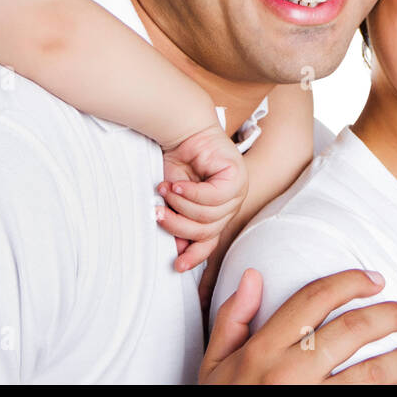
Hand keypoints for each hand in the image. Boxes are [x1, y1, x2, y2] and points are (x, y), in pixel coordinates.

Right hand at [159, 125, 248, 272]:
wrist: (184, 131)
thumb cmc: (178, 163)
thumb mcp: (174, 200)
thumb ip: (179, 220)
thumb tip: (177, 249)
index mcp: (219, 212)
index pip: (211, 241)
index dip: (195, 255)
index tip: (177, 265)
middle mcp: (231, 204)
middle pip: (207, 230)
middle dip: (178, 223)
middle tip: (157, 212)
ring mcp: (238, 190)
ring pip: (209, 216)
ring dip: (181, 205)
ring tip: (166, 191)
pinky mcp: (237, 176)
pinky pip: (213, 197)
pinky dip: (191, 194)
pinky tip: (177, 186)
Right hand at [200, 268, 396, 383]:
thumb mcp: (214, 365)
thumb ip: (233, 320)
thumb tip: (254, 275)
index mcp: (262, 350)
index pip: (314, 299)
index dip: (350, 282)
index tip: (375, 280)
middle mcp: (287, 372)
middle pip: (350, 330)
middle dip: (388, 315)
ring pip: (369, 373)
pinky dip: (392, 393)